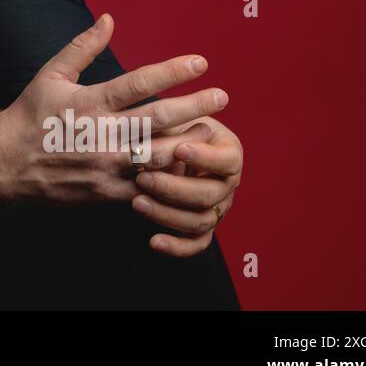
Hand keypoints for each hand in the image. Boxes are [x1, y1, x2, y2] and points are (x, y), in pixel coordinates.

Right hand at [0, 13, 228, 206]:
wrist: (5, 163)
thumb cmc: (30, 115)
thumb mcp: (51, 74)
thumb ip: (83, 46)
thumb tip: (109, 18)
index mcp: (90, 102)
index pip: (140, 83)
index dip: (174, 71)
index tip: (201, 61)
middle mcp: (102, 134)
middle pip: (159, 119)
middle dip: (196, 106)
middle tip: (222, 96)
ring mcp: (107, 166)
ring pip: (160, 155)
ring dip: (190, 142)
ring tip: (213, 130)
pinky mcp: (108, 192)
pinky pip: (148, 185)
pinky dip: (170, 175)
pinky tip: (189, 164)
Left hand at [130, 113, 242, 256]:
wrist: (164, 142)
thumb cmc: (171, 125)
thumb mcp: (173, 118)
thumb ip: (172, 123)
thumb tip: (157, 123)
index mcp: (228, 152)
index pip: (227, 160)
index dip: (205, 157)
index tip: (179, 149)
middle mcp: (228, 183)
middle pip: (211, 194)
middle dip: (175, 188)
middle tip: (144, 178)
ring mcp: (217, 207)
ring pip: (201, 220)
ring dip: (168, 214)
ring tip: (137, 203)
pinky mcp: (202, 227)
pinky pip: (196, 243)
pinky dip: (177, 247)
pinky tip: (154, 242)